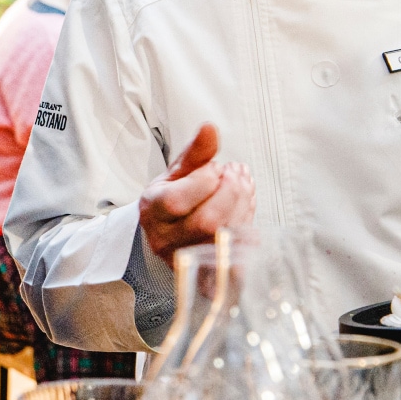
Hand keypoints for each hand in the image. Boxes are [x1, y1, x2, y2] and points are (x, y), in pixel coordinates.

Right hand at [138, 123, 254, 258]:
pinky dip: (249, 228)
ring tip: (244, 185)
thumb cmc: (174, 196)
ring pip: (225, 237)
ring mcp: (188, 258)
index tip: (215, 167)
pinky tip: (247, 208)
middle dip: (231, 192)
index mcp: (152, 211)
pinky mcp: (209, 271)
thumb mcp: (179, 171)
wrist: (170, 229)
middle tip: (236, 174)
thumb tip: (209, 128)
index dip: (205, 180)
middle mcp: (166, 240)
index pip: (176, 201)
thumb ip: (196, 152)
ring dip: (244, 205)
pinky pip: (237, 256)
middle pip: (206, 222)